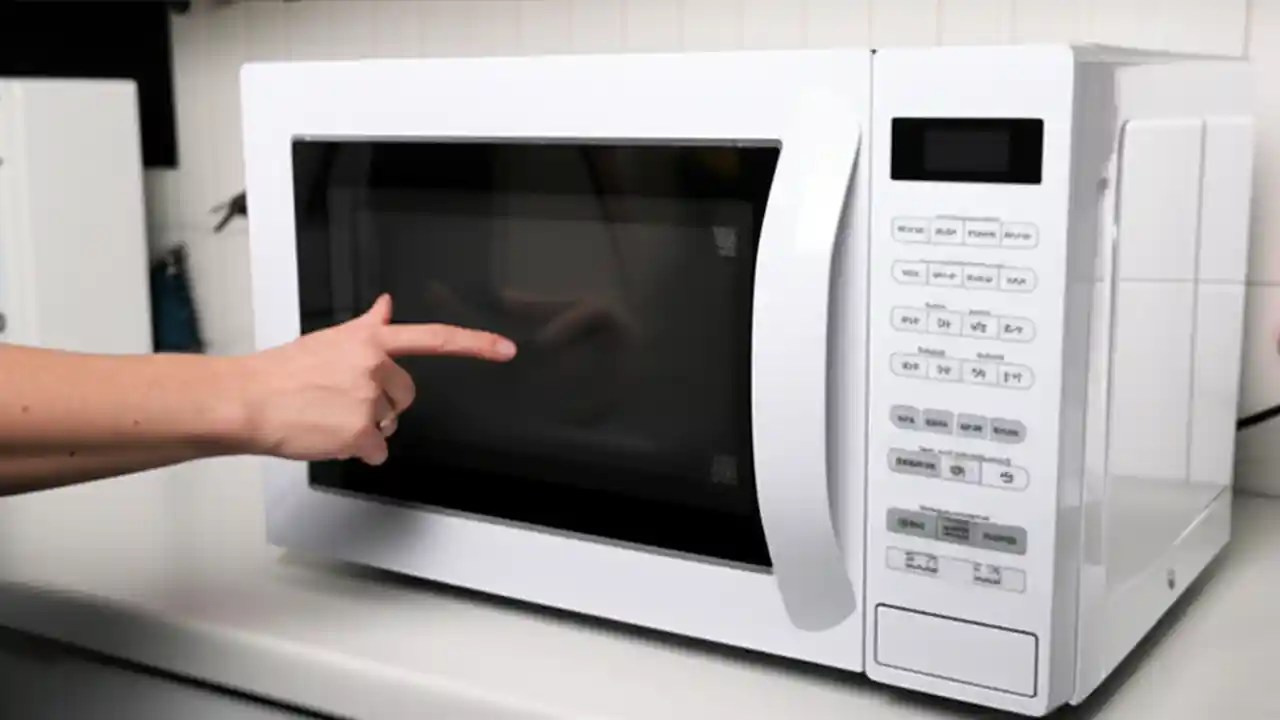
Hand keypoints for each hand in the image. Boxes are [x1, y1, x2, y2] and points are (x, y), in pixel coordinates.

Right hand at [239, 294, 515, 464]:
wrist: (249, 399)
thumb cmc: (283, 371)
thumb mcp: (331, 339)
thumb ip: (368, 326)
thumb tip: (387, 304)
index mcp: (370, 341)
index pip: (435, 337)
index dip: (476, 344)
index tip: (506, 349)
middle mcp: (375, 367)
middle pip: (405, 396)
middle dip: (383, 404)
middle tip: (342, 400)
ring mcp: (369, 401)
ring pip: (388, 425)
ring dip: (364, 427)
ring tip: (327, 415)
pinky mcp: (359, 434)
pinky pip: (375, 451)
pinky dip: (355, 450)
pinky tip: (327, 435)